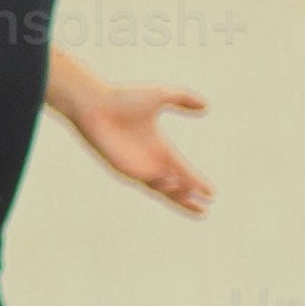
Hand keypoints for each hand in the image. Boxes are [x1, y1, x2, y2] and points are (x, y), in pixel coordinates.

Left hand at [63, 78, 212, 213]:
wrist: (93, 104)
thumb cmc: (122, 98)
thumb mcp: (160, 95)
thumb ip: (183, 99)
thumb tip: (207, 107)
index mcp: (160, 148)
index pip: (182, 170)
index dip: (196, 181)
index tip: (211, 193)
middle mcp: (149, 161)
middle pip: (173, 186)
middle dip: (187, 199)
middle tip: (204, 210)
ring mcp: (135, 166)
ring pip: (160, 189)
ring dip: (176, 196)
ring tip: (195, 203)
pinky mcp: (122, 168)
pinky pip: (144, 181)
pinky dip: (161, 185)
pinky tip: (173, 183)